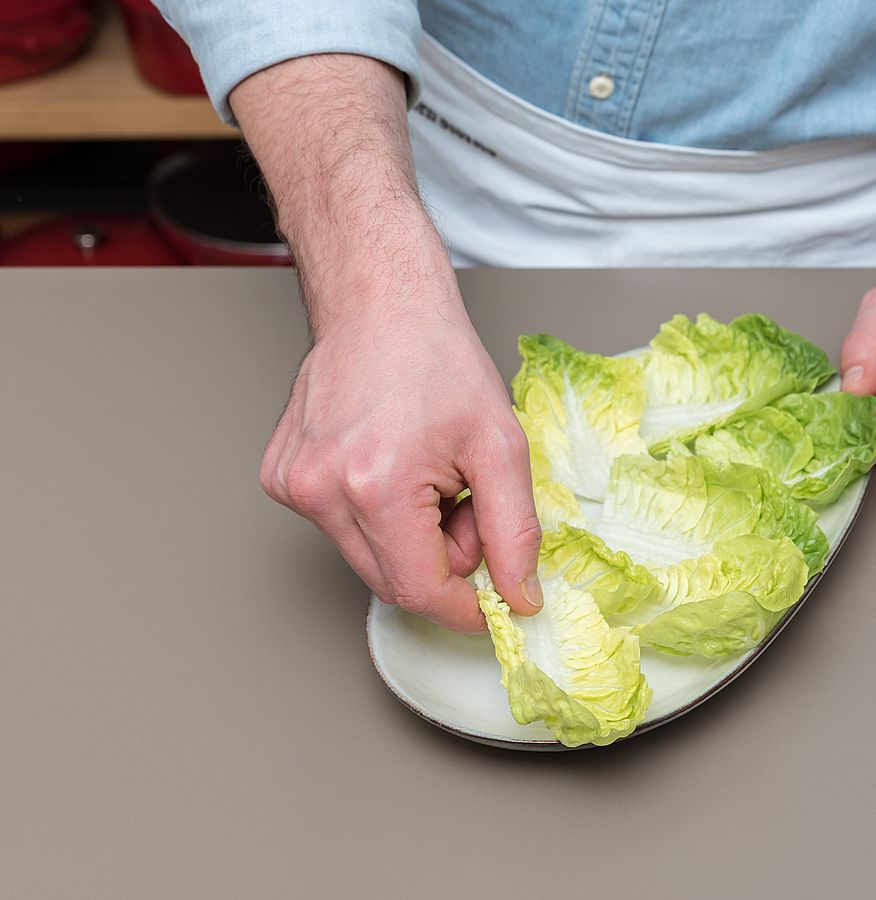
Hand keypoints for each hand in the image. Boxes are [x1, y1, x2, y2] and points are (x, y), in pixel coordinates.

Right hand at [259, 278, 542, 631]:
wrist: (380, 306)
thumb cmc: (438, 362)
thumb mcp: (501, 446)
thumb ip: (515, 532)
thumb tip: (519, 599)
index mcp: (375, 485)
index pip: (420, 592)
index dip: (466, 608)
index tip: (496, 601)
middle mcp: (321, 491)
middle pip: (392, 583)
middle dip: (442, 563)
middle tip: (465, 504)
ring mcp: (293, 486)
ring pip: (368, 560)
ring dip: (410, 540)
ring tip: (429, 479)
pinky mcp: (281, 480)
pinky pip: (342, 530)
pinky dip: (378, 516)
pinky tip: (392, 467)